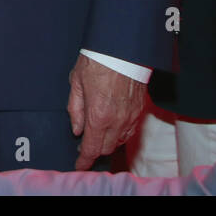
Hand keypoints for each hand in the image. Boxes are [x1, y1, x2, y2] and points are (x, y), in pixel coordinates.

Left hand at [67, 53, 147, 169]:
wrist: (123, 50)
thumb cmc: (97, 62)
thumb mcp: (76, 83)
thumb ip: (75, 109)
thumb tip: (76, 129)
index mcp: (98, 115)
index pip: (91, 147)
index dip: (84, 160)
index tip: (79, 165)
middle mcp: (117, 121)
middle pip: (106, 147)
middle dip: (94, 151)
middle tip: (84, 148)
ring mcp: (131, 117)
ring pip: (120, 142)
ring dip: (108, 144)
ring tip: (97, 138)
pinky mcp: (140, 111)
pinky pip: (131, 131)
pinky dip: (120, 135)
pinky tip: (112, 129)